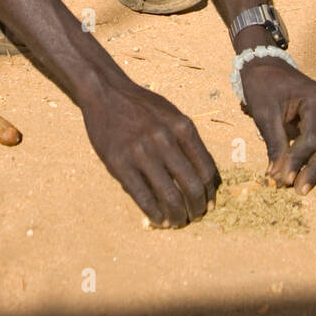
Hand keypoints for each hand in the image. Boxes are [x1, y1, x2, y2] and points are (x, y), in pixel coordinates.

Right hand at [82, 78, 219, 226]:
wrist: (106, 93)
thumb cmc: (142, 106)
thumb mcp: (172, 115)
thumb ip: (188, 142)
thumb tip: (205, 179)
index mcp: (182, 127)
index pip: (206, 169)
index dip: (210, 192)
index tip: (209, 203)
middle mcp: (164, 140)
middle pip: (192, 186)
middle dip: (197, 208)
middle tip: (195, 216)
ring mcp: (141, 152)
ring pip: (169, 197)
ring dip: (177, 216)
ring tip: (177, 221)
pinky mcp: (119, 164)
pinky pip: (143, 197)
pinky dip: (155, 214)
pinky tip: (158, 218)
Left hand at [240, 58, 315, 192]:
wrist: (266, 67)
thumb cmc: (263, 87)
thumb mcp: (264, 114)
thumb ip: (274, 145)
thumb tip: (278, 177)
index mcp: (315, 98)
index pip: (313, 139)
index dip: (298, 161)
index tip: (282, 179)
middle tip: (297, 189)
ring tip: (312, 184)